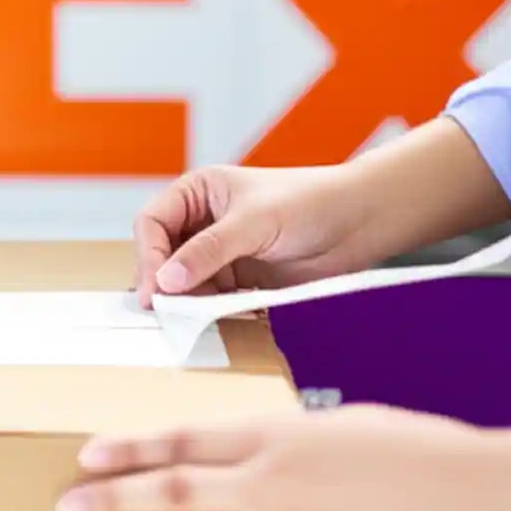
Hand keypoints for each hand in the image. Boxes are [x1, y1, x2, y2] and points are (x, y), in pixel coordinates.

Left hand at [56, 404, 510, 510]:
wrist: (475, 500)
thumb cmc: (414, 451)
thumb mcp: (337, 426)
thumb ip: (282, 441)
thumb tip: (247, 453)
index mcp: (274, 434)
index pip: (180, 438)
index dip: (129, 446)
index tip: (87, 453)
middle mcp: (270, 484)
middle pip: (173, 489)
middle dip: (113, 497)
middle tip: (68, 504)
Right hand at [132, 164, 371, 307]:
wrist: (361, 224)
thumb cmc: (310, 203)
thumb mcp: (252, 222)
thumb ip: (207, 251)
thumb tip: (166, 282)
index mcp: (198, 192)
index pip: (153, 223)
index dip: (149, 255)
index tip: (154, 287)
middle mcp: (203, 221)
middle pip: (162, 256)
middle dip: (161, 281)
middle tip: (162, 310)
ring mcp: (220, 252)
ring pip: (183, 281)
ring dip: (183, 300)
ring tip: (186, 317)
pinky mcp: (238, 280)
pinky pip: (209, 299)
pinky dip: (206, 311)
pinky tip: (210, 318)